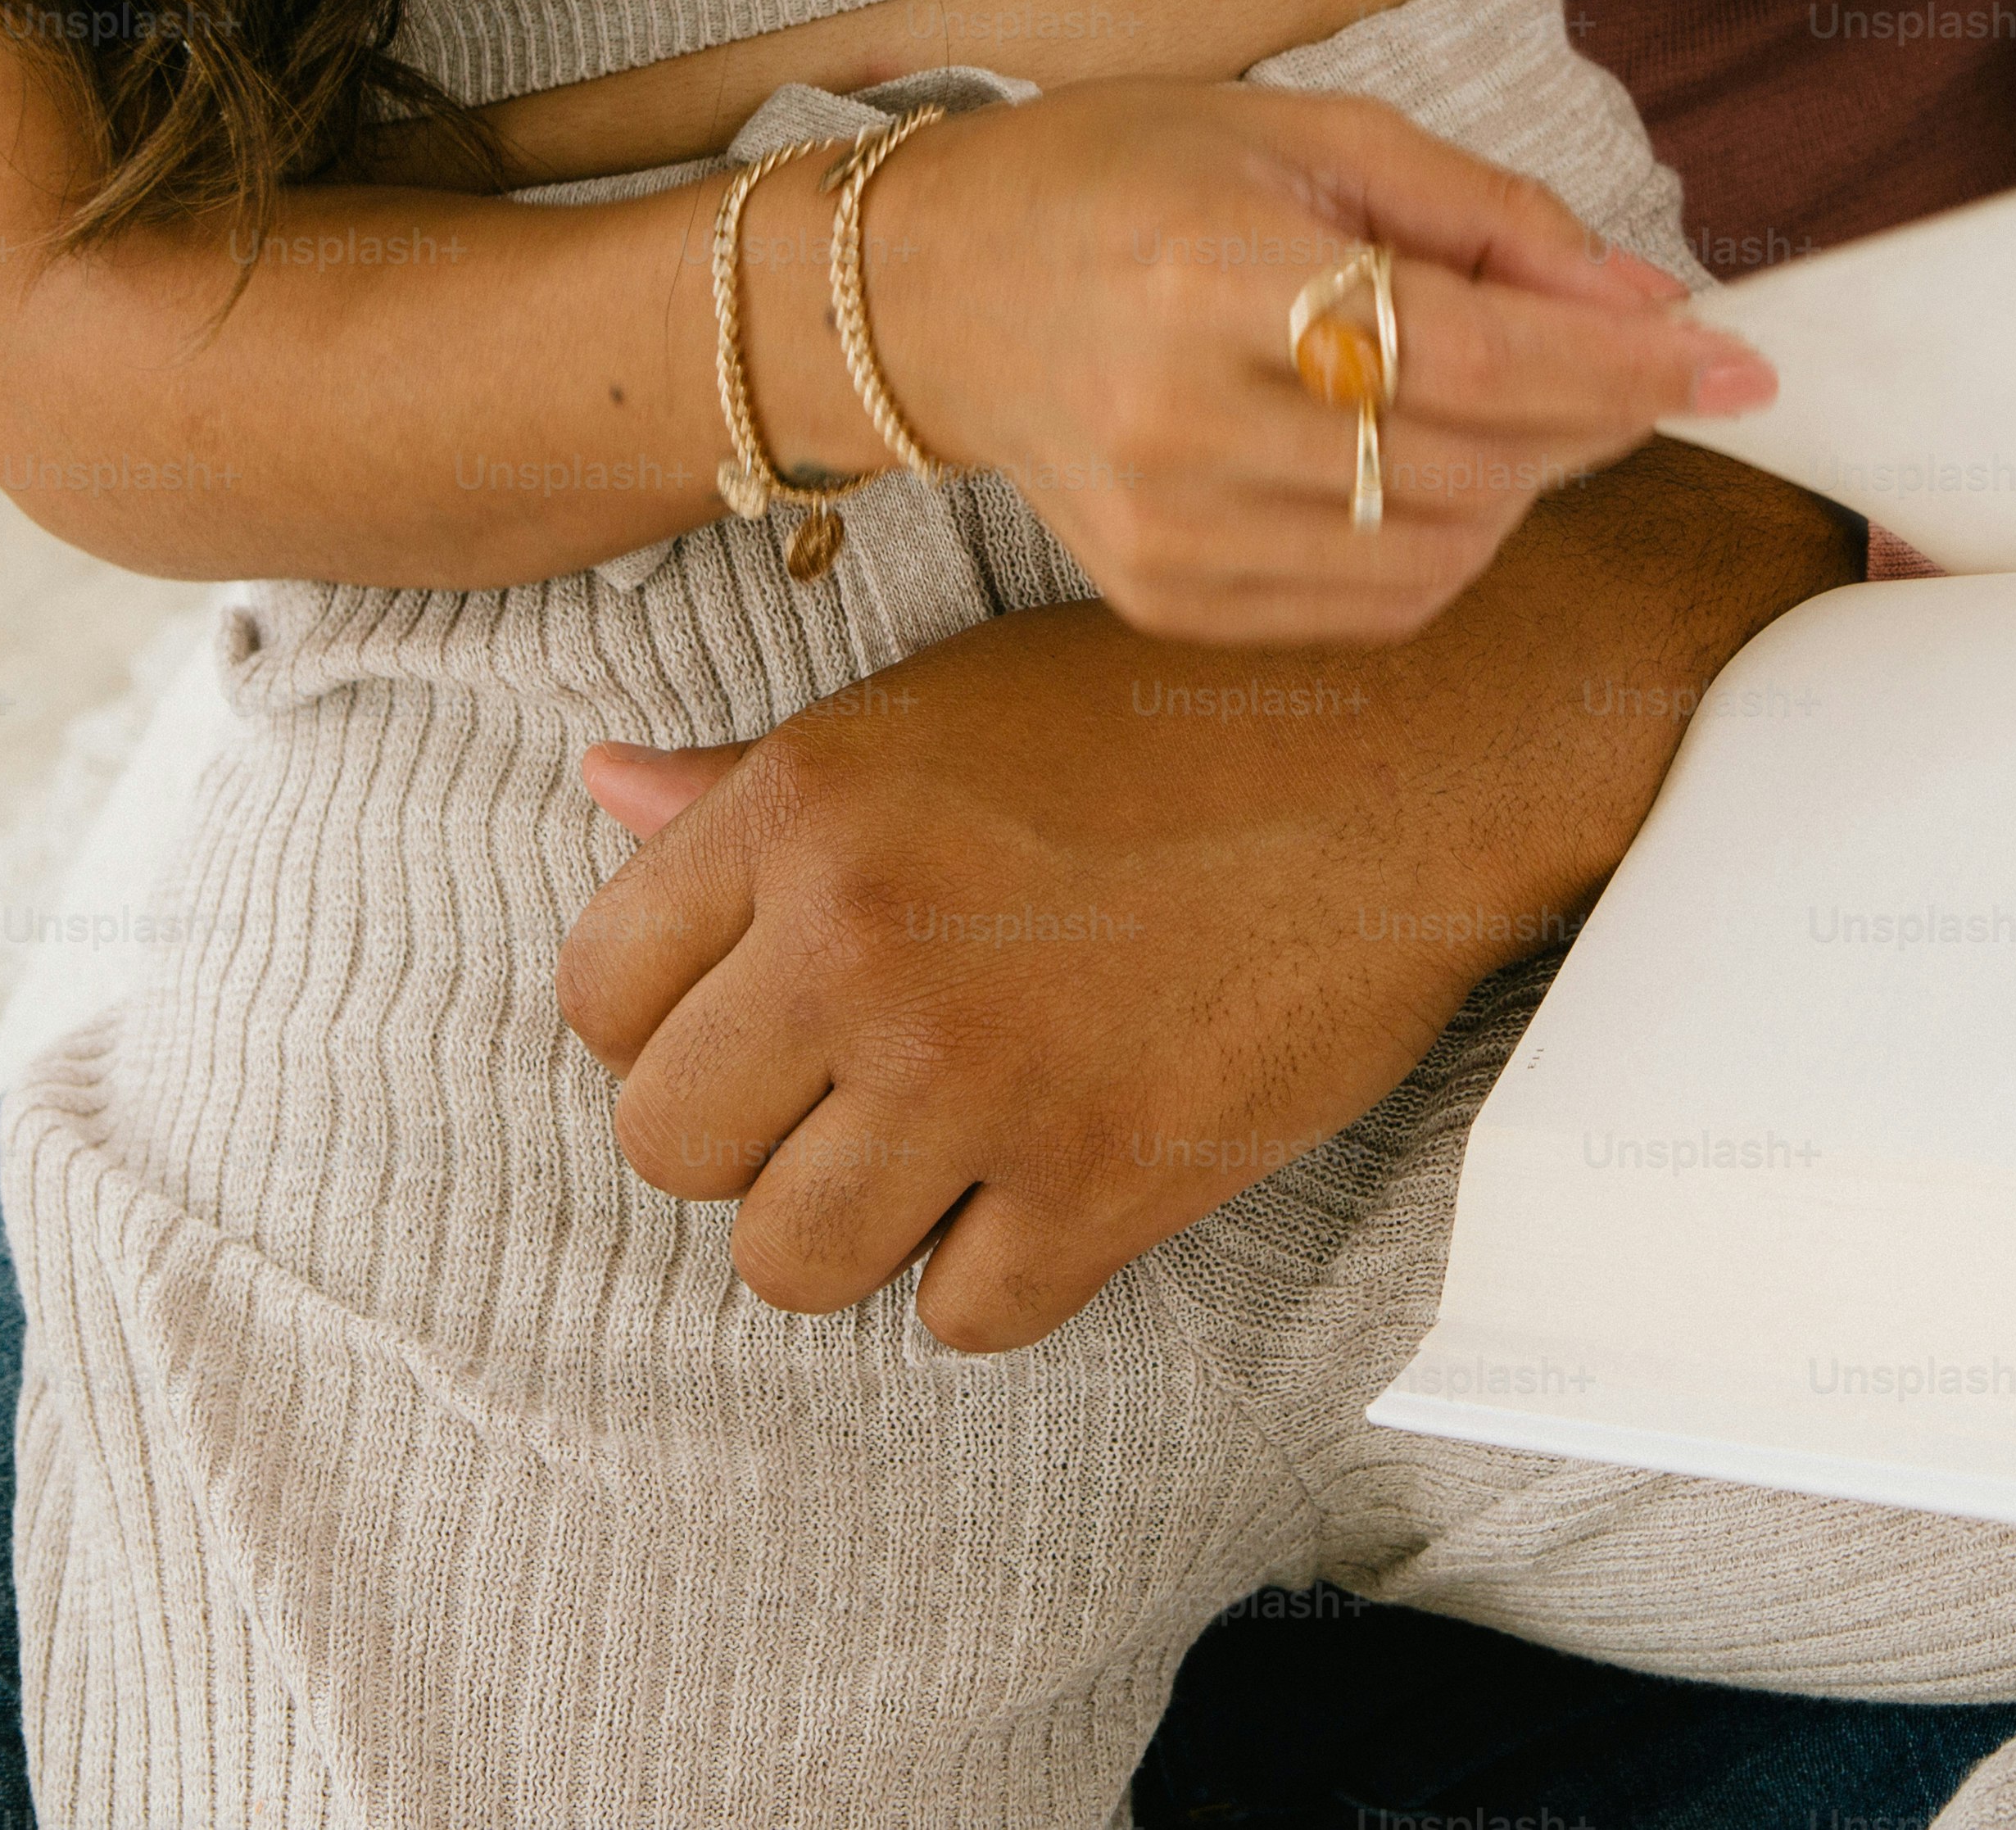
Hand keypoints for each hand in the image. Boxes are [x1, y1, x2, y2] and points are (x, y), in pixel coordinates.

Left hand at [552, 443, 1856, 1349]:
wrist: (1418, 747)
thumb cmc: (1175, 705)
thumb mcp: (946, 699)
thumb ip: (761, 776)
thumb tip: (600, 787)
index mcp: (808, 808)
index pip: (597, 995)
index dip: (660, 1018)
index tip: (754, 1012)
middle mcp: (867, 946)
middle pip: (664, 1147)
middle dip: (740, 1132)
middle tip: (840, 1090)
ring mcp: (984, 1076)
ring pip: (786, 1261)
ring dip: (849, 1225)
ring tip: (932, 1154)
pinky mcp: (1108, 1177)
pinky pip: (964, 1316)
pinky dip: (997, 1275)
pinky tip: (1045, 1189)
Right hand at [801, 81, 1770, 645]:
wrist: (933, 291)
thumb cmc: (1122, 179)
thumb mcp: (1306, 137)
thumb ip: (1487, 215)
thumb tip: (1647, 298)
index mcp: (1208, 277)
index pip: (1470, 351)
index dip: (1620, 364)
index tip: (1737, 365)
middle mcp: (1180, 423)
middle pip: (1470, 458)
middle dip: (1589, 414)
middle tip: (1628, 359)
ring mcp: (1166, 533)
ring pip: (1439, 549)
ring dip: (1523, 482)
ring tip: (1505, 398)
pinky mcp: (1163, 601)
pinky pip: (1371, 602)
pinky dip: (1442, 539)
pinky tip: (1423, 461)